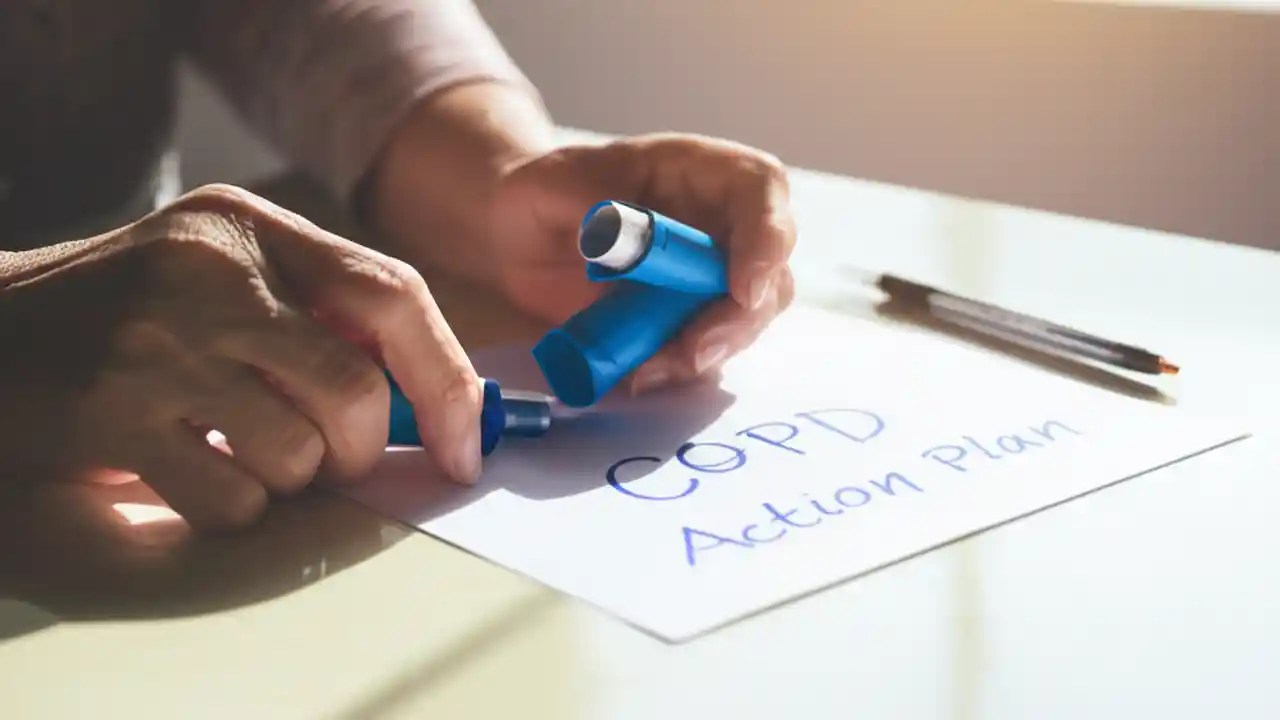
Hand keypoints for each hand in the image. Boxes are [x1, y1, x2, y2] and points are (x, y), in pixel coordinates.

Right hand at [0, 185, 482, 530]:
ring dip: (285, 479)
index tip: (468, 444)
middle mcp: (208, 269)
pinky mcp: (109, 411)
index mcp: (250, 225)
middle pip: (355, 390)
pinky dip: (229, 506)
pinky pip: (230, 497)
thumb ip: (321, 313)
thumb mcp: (224, 272)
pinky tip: (184, 469)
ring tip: (235, 449)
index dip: (448, 379)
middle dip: (360, 450)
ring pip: (296, 453)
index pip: (392, 293)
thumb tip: (442, 399)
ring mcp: (156, 339)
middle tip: (331, 458)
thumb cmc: (129, 314)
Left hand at [486, 134, 796, 393]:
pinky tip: (638, 374)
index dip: (767, 238)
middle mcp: (719, 222)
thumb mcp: (549, 183)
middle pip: (769, 269)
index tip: (743, 289)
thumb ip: (585, 198)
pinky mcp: (689, 319)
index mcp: (699, 170)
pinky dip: (679, 369)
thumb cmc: (540, 193)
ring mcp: (709, 275)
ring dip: (706, 352)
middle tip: (692, 354)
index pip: (761, 188)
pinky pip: (706, 350)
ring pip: (745, 320)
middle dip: (738, 320)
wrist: (518, 238)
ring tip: (646, 371)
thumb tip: (618, 234)